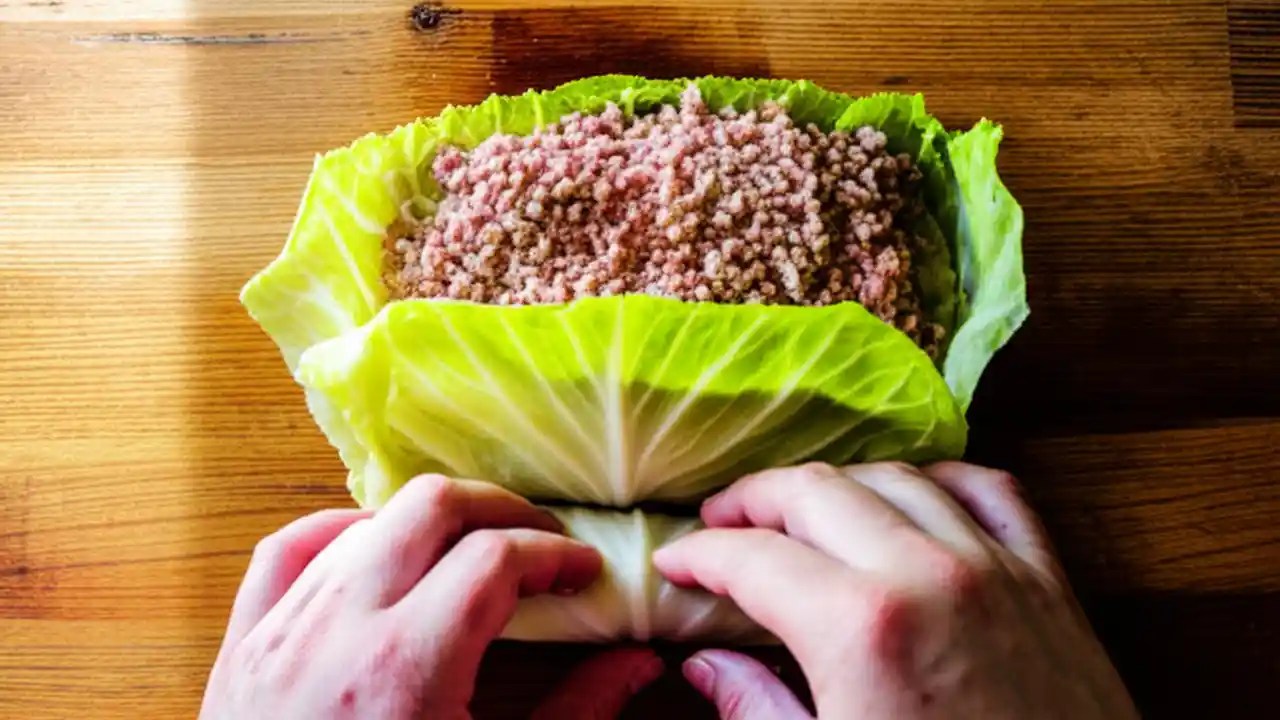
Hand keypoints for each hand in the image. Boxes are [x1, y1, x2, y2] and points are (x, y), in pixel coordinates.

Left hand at [200, 475, 662, 719]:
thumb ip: (575, 716)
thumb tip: (636, 663)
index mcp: (406, 668)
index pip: (495, 557)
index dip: (554, 553)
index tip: (583, 571)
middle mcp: (338, 629)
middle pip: (431, 507)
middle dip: (500, 510)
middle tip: (539, 542)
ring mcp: (279, 632)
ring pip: (364, 521)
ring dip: (428, 523)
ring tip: (469, 554)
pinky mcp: (241, 648)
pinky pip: (288, 551)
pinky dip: (340, 535)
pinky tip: (376, 551)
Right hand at [654, 462, 1138, 719]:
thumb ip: (757, 709)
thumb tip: (708, 665)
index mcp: (861, 628)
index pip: (752, 556)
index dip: (699, 554)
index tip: (674, 562)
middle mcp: (926, 574)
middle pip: (815, 491)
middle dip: (754, 499)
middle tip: (721, 523)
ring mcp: (994, 569)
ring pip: (896, 476)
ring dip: (836, 484)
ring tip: (801, 510)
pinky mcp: (1047, 583)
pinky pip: (991, 491)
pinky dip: (941, 479)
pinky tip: (912, 494)